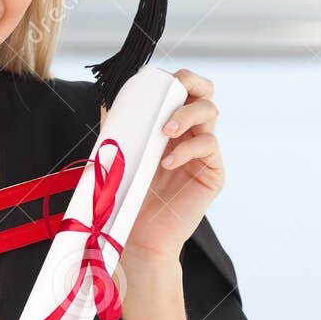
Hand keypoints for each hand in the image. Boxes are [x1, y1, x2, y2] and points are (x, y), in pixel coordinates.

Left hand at [112, 67, 224, 269]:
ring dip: (186, 113)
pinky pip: (209, 146)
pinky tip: (167, 162)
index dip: (173, 79)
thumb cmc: (128, 201)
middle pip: (204, 92)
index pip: (182, 90)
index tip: (153, 79)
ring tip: (164, 131)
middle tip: (174, 86)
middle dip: (191, 81)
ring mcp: (204, 152)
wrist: (139, 240)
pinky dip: (187, 149)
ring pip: (210, 112)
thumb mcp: (120, 159)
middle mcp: (190, 134)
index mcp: (170, 127)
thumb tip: (107, 103)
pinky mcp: (213, 173)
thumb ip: (119, 132)